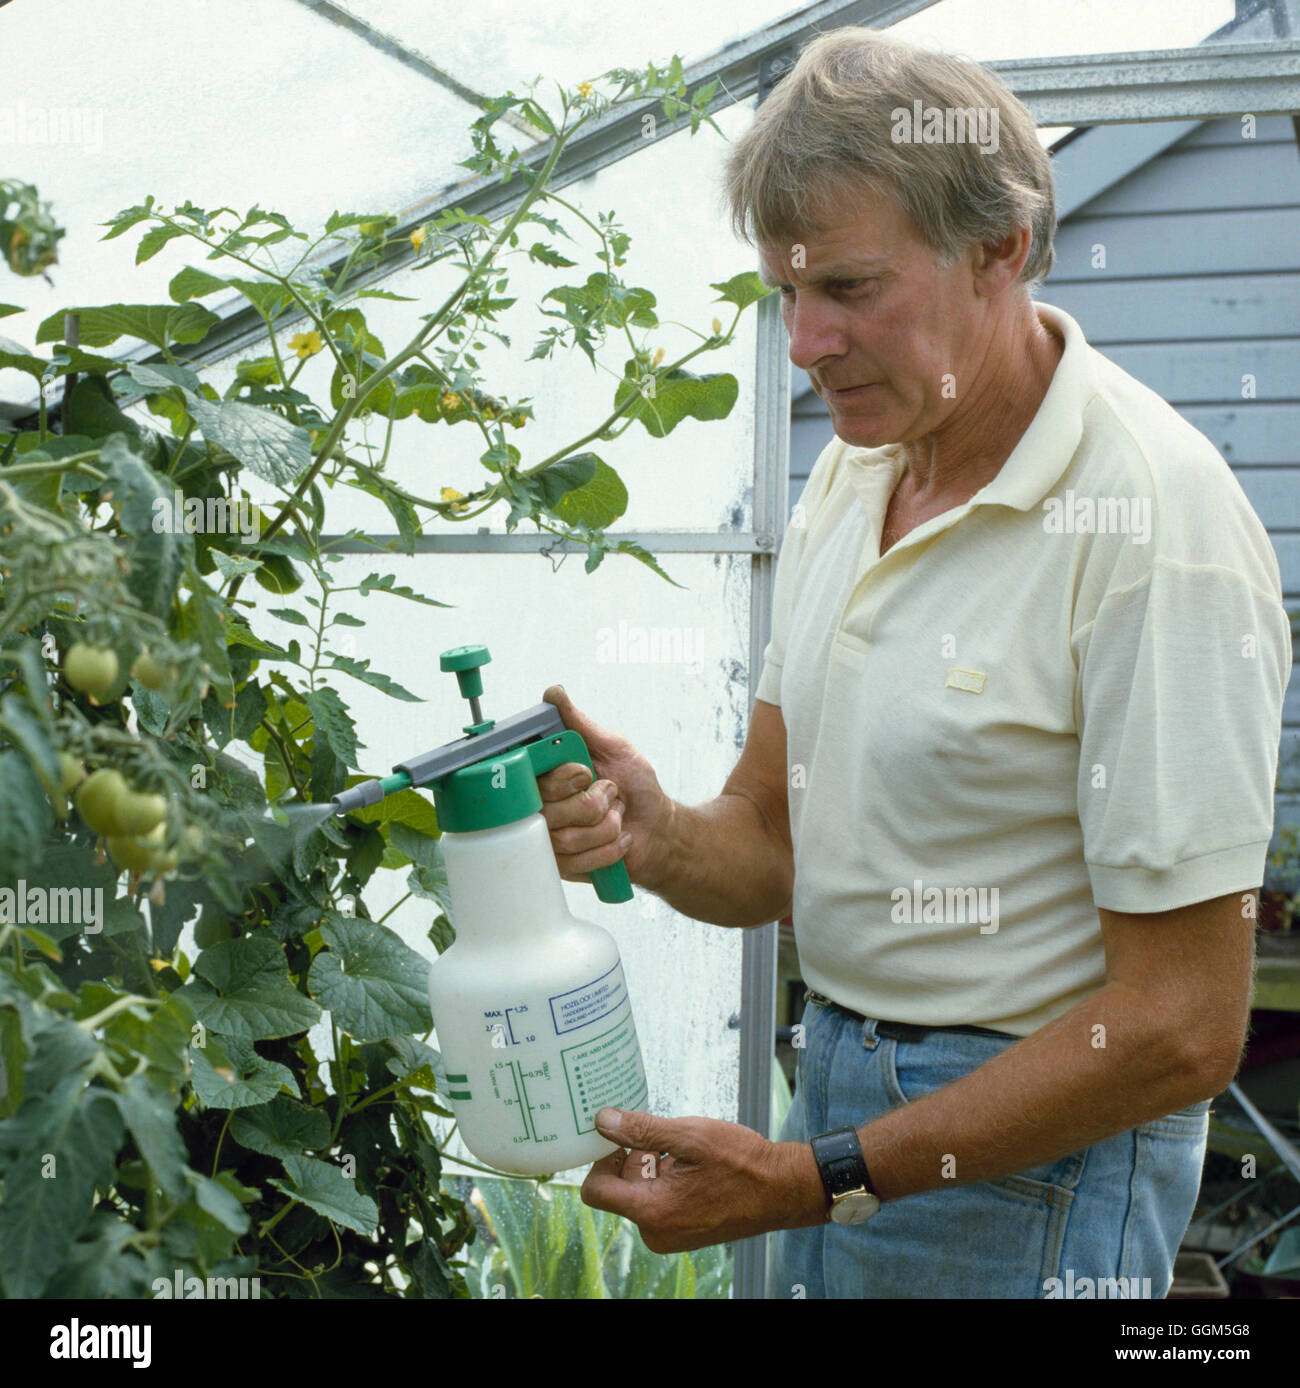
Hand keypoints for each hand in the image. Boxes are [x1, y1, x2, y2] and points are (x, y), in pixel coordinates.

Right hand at [537, 685, 673, 889]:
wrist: (660, 829)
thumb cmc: (635, 786)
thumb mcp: (613, 747)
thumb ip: (580, 723)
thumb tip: (553, 694)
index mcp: (546, 776)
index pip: (528, 777)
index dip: (560, 778)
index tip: (584, 773)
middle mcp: (540, 807)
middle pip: (547, 809)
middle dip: (592, 802)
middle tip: (610, 794)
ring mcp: (548, 839)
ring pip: (565, 836)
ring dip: (606, 825)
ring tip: (617, 817)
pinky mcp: (562, 867)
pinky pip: (578, 860)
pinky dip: (609, 848)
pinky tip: (619, 839)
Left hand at [580, 1106, 828, 1253]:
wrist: (781, 1190)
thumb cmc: (742, 1162)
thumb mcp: (691, 1135)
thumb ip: (642, 1130)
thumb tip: (602, 1121)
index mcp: (653, 1211)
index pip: (595, 1190)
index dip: (601, 1159)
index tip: (619, 1137)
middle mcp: (655, 1232)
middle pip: (618, 1189)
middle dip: (635, 1160)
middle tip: (666, 1143)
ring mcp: (668, 1236)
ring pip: (638, 1193)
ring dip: (652, 1168)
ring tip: (684, 1155)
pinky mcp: (680, 1233)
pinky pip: (656, 1203)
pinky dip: (665, 1181)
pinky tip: (691, 1168)